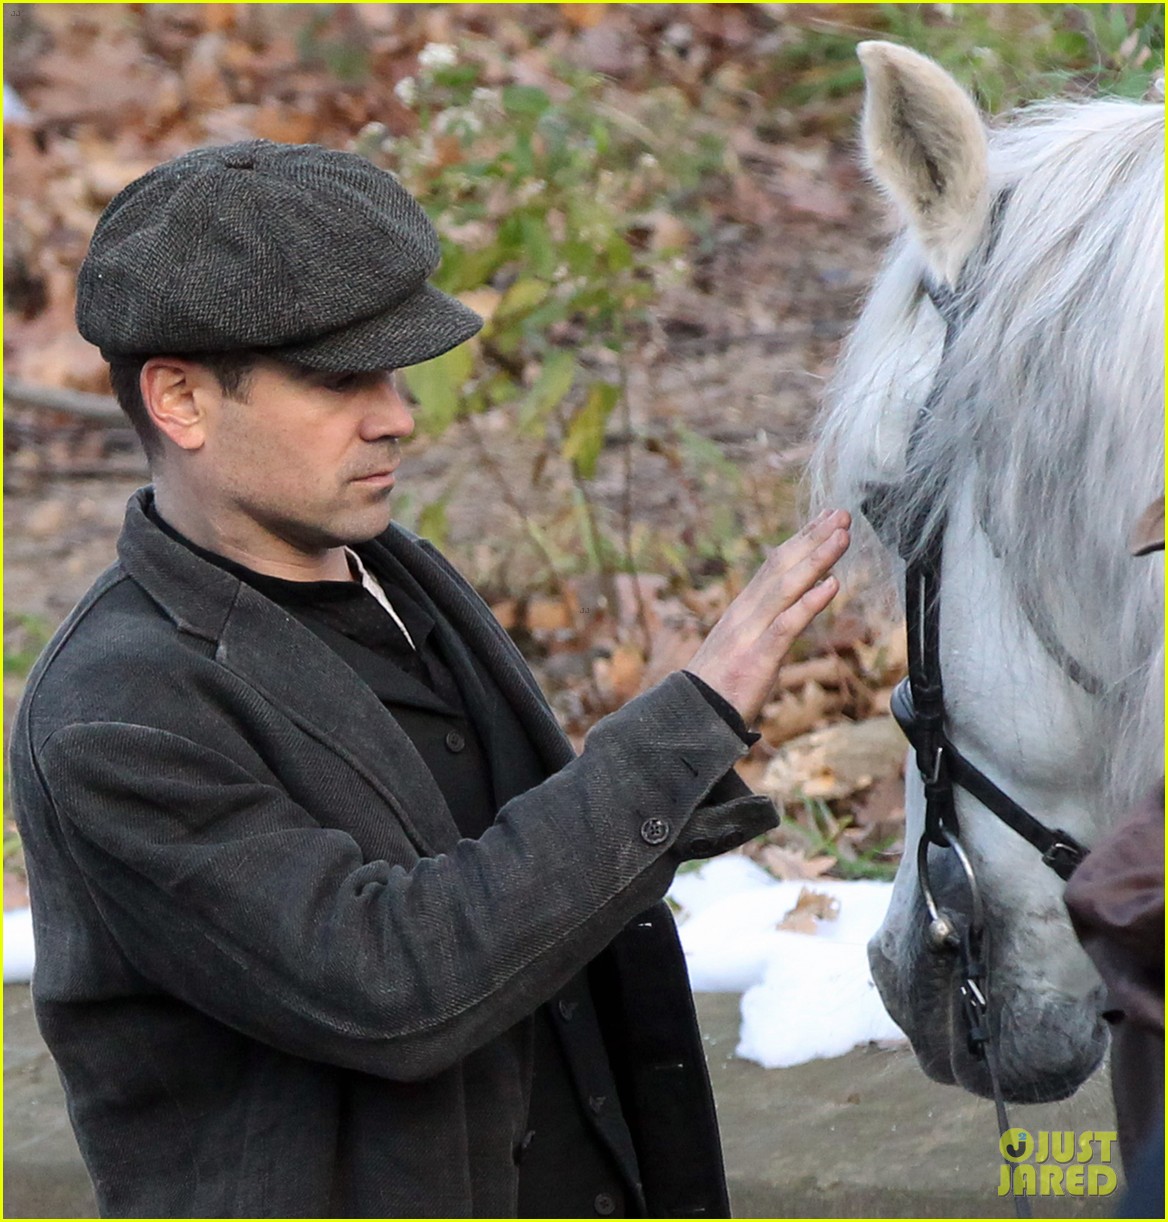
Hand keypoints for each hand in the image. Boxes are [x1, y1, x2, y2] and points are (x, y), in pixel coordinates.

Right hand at [686, 509, 849, 723]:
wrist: (687, 718)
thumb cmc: (717, 688)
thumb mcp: (742, 648)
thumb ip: (764, 626)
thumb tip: (793, 607)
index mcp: (742, 611)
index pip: (774, 565)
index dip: (801, 540)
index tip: (825, 518)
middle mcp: (745, 614)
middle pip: (781, 567)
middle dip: (813, 538)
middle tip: (842, 513)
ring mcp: (750, 635)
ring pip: (786, 588)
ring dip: (817, 559)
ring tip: (843, 536)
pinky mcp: (757, 660)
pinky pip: (787, 626)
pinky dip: (810, 603)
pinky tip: (832, 586)